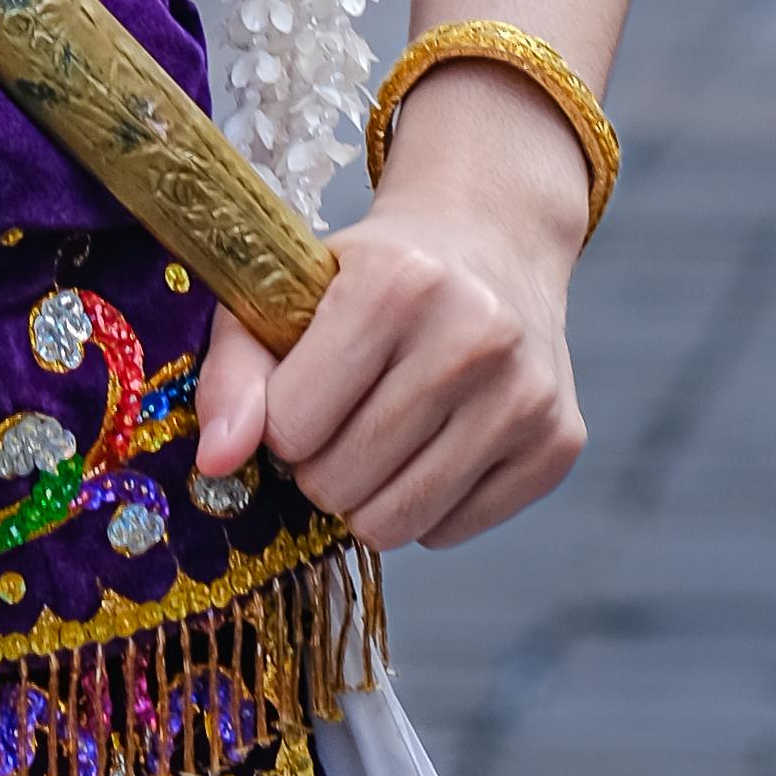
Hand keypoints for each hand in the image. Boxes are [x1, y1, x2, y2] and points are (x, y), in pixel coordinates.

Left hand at [188, 59, 590, 550]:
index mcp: (395, 284)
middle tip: (338, 416)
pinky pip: (450, 533)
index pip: (292, 426)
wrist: (490, 242)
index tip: (298, 390)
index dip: (279, 421)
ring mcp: (525, 394)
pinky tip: (434, 441)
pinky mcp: (558, 443)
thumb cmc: (368, 276)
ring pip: (396, 524)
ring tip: (377, 435)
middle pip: (340, 482)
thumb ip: (234, 370)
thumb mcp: (287, 292)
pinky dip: (426, 506)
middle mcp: (474, 336)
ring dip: (366, 495)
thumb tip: (217, 462)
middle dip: (319, 464)